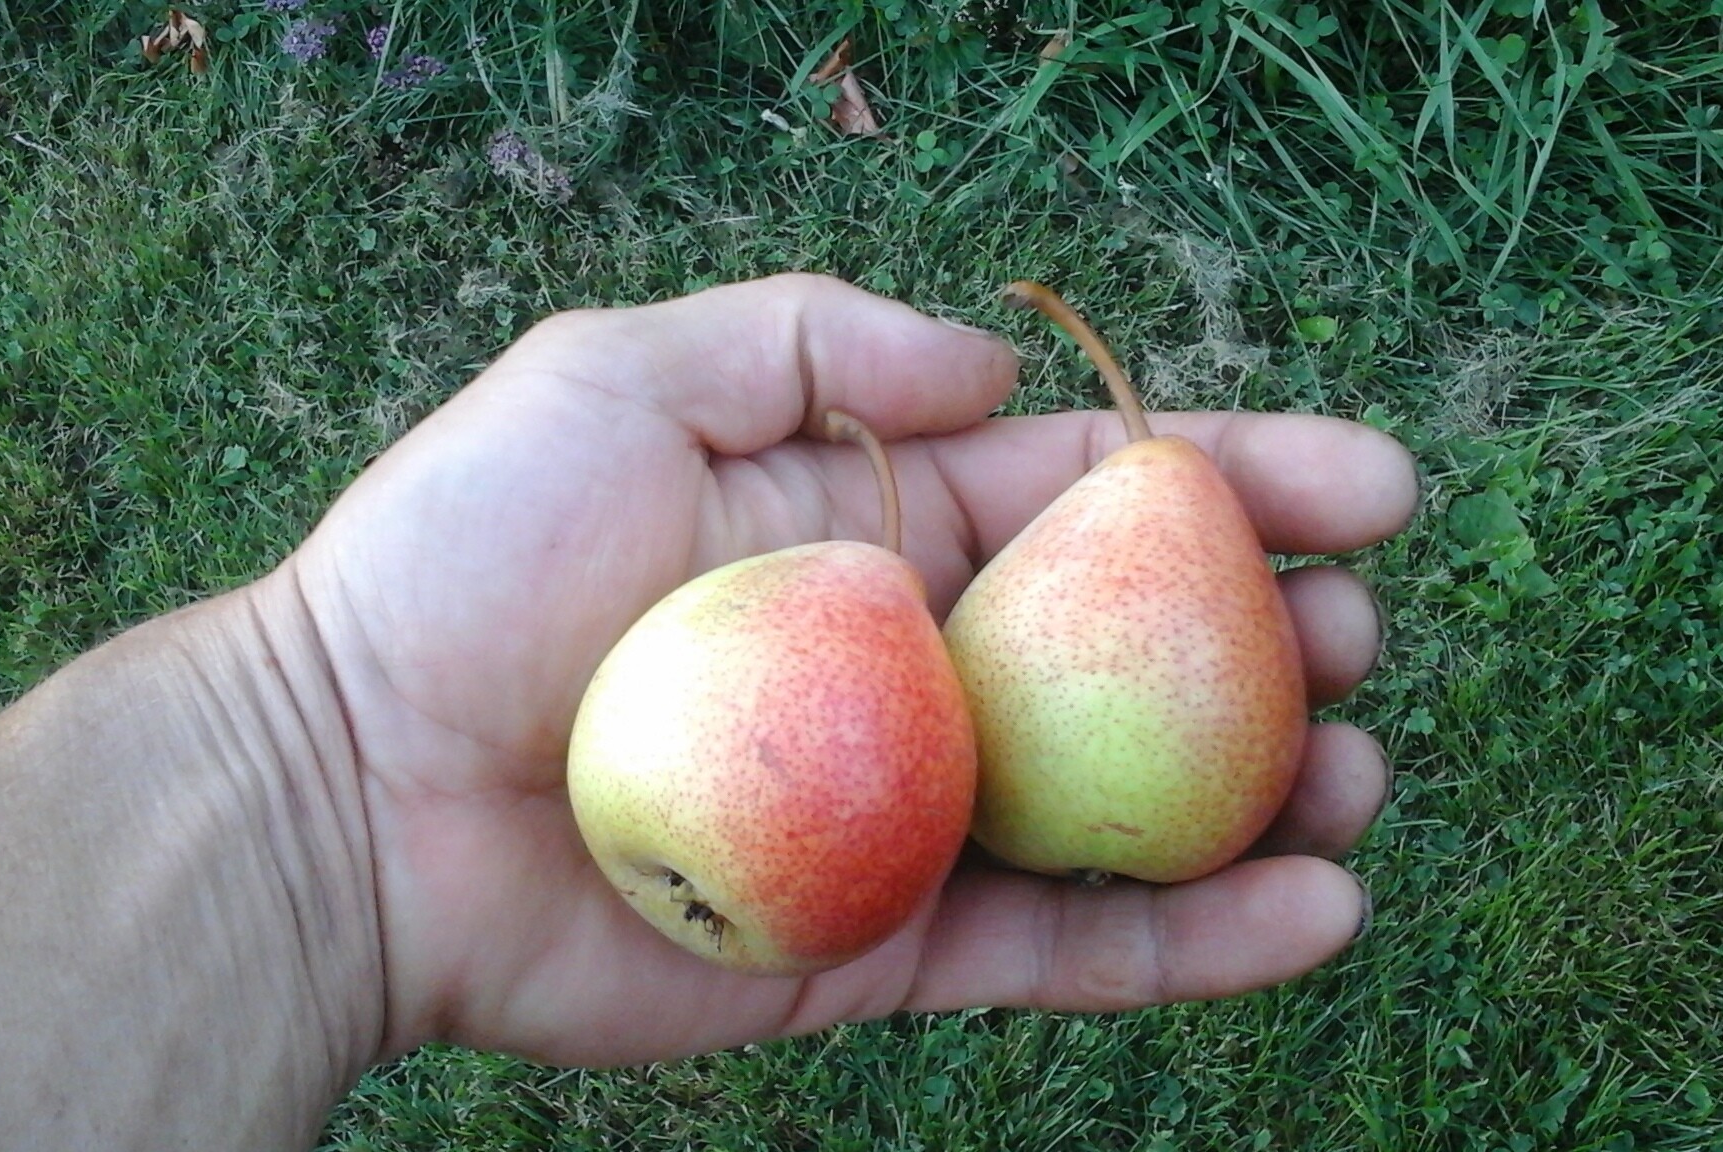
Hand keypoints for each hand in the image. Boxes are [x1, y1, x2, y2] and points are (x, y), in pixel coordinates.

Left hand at [280, 273, 1417, 1066]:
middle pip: (1125, 657)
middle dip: (1264, 641)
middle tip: (1361, 643)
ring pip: (1122, 814)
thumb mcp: (614, 372)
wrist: (349, 793)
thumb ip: (808, 338)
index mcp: (861, 529)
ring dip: (1263, 797)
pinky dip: (1194, 944)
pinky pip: (1059, 950)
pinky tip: (1317, 912)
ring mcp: (899, 819)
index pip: (1082, 495)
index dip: (1234, 481)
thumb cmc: (462, 567)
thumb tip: (1000, 364)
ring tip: (1363, 776)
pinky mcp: (877, 950)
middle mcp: (902, 671)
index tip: (1373, 488)